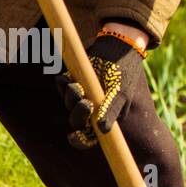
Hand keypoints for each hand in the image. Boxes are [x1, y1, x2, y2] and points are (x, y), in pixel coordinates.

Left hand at [57, 34, 146, 148]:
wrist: (116, 46)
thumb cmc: (123, 71)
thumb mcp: (121, 92)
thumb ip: (111, 110)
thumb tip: (104, 131)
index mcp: (106, 116)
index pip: (91, 136)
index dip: (81, 140)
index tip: (74, 136)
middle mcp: (93, 109)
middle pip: (78, 120)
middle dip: (77, 112)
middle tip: (85, 101)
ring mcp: (82, 94)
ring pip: (68, 103)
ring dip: (70, 96)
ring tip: (77, 84)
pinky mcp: (74, 80)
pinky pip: (62, 87)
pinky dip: (62, 83)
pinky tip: (66, 77)